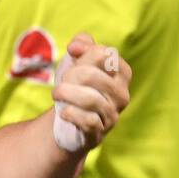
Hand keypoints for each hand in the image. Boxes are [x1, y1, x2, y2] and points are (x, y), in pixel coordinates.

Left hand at [52, 33, 131, 153]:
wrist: (67, 122)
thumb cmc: (76, 87)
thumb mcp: (77, 62)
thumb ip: (82, 44)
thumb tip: (76, 45)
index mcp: (122, 73)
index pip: (105, 55)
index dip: (84, 54)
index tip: (71, 54)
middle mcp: (122, 94)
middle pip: (92, 76)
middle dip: (70, 76)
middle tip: (60, 83)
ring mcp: (112, 115)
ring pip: (90, 99)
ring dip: (66, 94)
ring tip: (56, 94)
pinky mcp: (99, 133)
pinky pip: (87, 121)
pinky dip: (71, 113)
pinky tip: (63, 112)